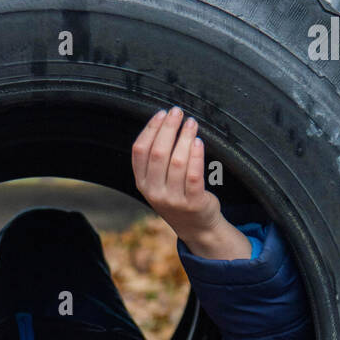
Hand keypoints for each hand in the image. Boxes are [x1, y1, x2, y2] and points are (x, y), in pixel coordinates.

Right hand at [132, 106, 250, 259]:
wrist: (197, 226)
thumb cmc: (178, 196)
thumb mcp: (158, 182)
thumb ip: (155, 160)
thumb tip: (164, 121)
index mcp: (142, 184)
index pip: (140, 151)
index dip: (150, 129)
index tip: (162, 113)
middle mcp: (154, 193)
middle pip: (158, 153)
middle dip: (168, 128)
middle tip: (178, 112)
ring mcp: (173, 200)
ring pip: (177, 162)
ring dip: (185, 138)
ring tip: (192, 123)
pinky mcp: (192, 203)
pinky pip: (194, 175)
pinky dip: (196, 156)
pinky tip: (199, 142)